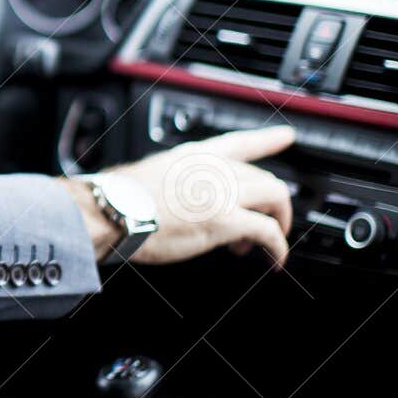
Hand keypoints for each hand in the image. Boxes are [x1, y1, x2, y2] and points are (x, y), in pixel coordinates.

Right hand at [63, 125, 297, 269]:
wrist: (112, 210)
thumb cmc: (119, 198)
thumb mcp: (152, 175)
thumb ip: (174, 182)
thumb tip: (176, 199)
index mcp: (194, 155)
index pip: (240, 142)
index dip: (267, 139)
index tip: (286, 137)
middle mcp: (214, 168)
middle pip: (263, 177)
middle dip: (269, 202)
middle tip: (262, 222)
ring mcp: (222, 192)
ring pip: (276, 197)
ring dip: (280, 221)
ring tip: (270, 243)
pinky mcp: (227, 220)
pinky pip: (269, 232)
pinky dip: (278, 247)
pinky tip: (275, 259)